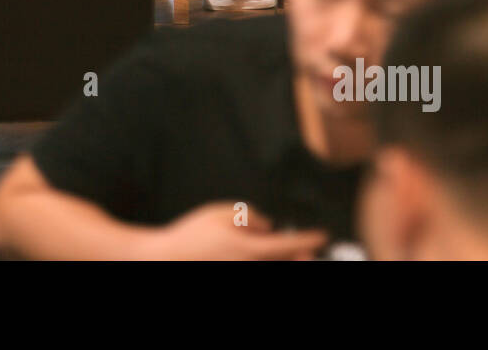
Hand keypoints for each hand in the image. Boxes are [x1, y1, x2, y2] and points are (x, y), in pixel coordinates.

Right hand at [135, 202, 327, 260]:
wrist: (165, 259)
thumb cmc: (191, 235)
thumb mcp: (221, 213)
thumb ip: (249, 217)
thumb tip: (268, 226)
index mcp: (248, 249)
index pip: (287, 245)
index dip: (308, 240)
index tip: (322, 235)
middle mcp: (249, 268)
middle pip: (283, 263)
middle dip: (301, 257)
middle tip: (311, 252)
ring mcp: (241, 274)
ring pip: (271, 268)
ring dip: (283, 261)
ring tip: (294, 255)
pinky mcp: (231, 274)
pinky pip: (255, 269)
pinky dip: (265, 262)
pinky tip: (263, 256)